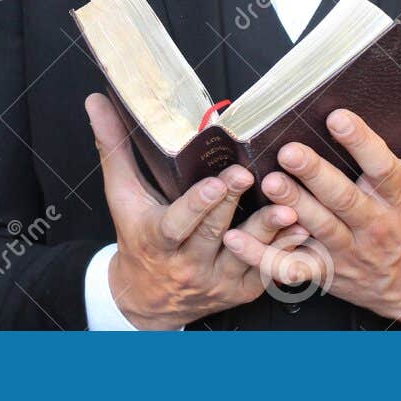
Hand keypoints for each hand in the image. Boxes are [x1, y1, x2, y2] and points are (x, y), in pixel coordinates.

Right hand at [86, 92, 308, 329]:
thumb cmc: (137, 237)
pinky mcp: (242, 292)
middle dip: (234, 205)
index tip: (216, 181)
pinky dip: (287, 250)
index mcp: (159, 240)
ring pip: (247, 255)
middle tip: (253, 177)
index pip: (179, 223)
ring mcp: (218, 280)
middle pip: (215, 233)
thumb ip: (113, 147)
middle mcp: (188, 264)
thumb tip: (96, 100)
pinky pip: (267, 271)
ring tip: (291, 207)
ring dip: (270, 231)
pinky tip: (304, 230)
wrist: (147, 300)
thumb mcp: (122, 195)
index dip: (199, 204)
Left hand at [220, 84, 400, 328]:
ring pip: (316, 227)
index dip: (361, 141)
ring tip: (269, 183)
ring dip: (290, 205)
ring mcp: (349, 249)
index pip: (382, 166)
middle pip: (343, 198)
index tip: (338, 117)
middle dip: (315, 174)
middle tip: (289, 152)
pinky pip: (292, 266)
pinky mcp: (326, 269)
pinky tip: (236, 237)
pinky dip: (263, 256)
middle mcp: (376, 223)